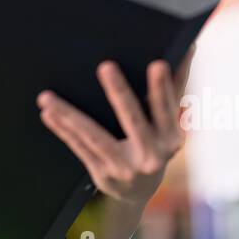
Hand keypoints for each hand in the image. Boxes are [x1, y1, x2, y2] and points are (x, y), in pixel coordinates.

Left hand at [37, 43, 196, 208]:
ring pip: (94, 137)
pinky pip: (79, 148)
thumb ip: (176, 86)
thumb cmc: (155, 143)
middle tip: (106, 66)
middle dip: (120, 93)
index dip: (163, 88)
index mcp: (171, 139)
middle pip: (133, 121)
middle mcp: (150, 156)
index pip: (167, 109)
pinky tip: (48, 113)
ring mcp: (124, 168)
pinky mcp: (102, 175)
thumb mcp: (169, 122)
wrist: (139, 191)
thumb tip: (189, 46)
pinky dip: (63, 129)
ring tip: (48, 97)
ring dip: (69, 115)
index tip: (157, 64)